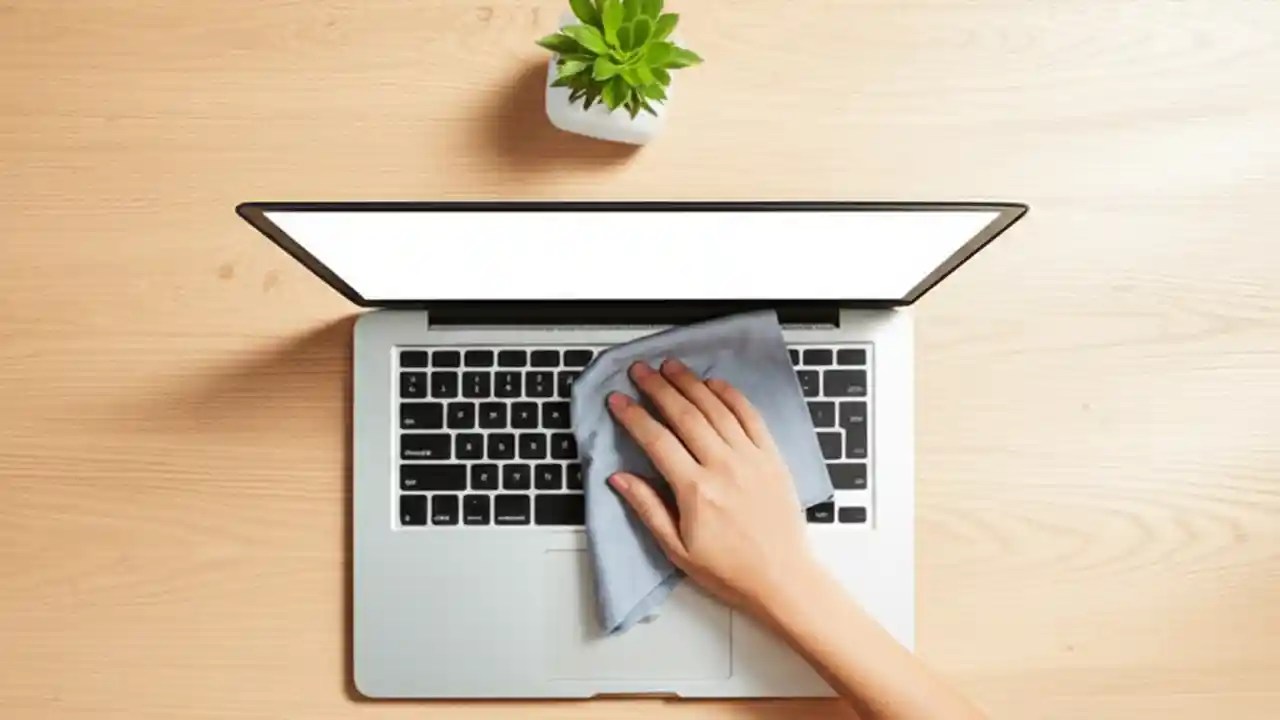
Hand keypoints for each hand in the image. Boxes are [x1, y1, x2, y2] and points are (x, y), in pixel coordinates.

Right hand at [606, 358, 816, 615]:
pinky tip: (714, 383)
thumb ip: (648, 509)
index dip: (634, 417)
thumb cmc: (731, 570)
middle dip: (658, 389)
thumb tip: (619, 479)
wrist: (783, 579)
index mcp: (696, 491)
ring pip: (716, 409)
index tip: (618, 401)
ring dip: (691, 384)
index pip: (657, 441)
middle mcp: (724, 468)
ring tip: (671, 367)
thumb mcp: (677, 550)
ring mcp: (750, 459)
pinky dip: (731, 395)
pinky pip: (750, 416)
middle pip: (685, 415)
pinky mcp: (771, 458)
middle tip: (640, 371)